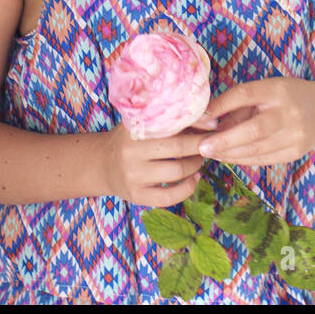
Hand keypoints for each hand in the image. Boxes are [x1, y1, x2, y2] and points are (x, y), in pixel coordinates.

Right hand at [100, 114, 218, 207]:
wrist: (102, 164)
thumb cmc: (129, 139)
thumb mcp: (139, 122)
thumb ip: (166, 119)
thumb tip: (207, 117)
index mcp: (133, 130)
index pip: (172, 125)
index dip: (196, 125)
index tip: (212, 124)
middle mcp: (131, 153)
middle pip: (177, 149)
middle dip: (200, 145)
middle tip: (209, 142)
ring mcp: (133, 177)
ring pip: (177, 172)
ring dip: (196, 165)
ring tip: (200, 158)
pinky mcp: (137, 197)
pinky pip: (169, 197)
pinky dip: (187, 189)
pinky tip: (194, 178)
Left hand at [196, 78, 314, 166]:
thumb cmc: (286, 97)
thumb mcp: (266, 90)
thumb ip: (238, 105)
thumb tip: (207, 121)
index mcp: (277, 89)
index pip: (246, 94)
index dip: (222, 105)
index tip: (201, 116)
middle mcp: (289, 112)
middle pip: (254, 129)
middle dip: (225, 140)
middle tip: (202, 147)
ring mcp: (295, 135)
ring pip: (257, 149)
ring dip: (230, 153)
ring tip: (209, 153)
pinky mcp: (295, 152)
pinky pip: (264, 159)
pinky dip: (242, 159)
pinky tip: (227, 157)